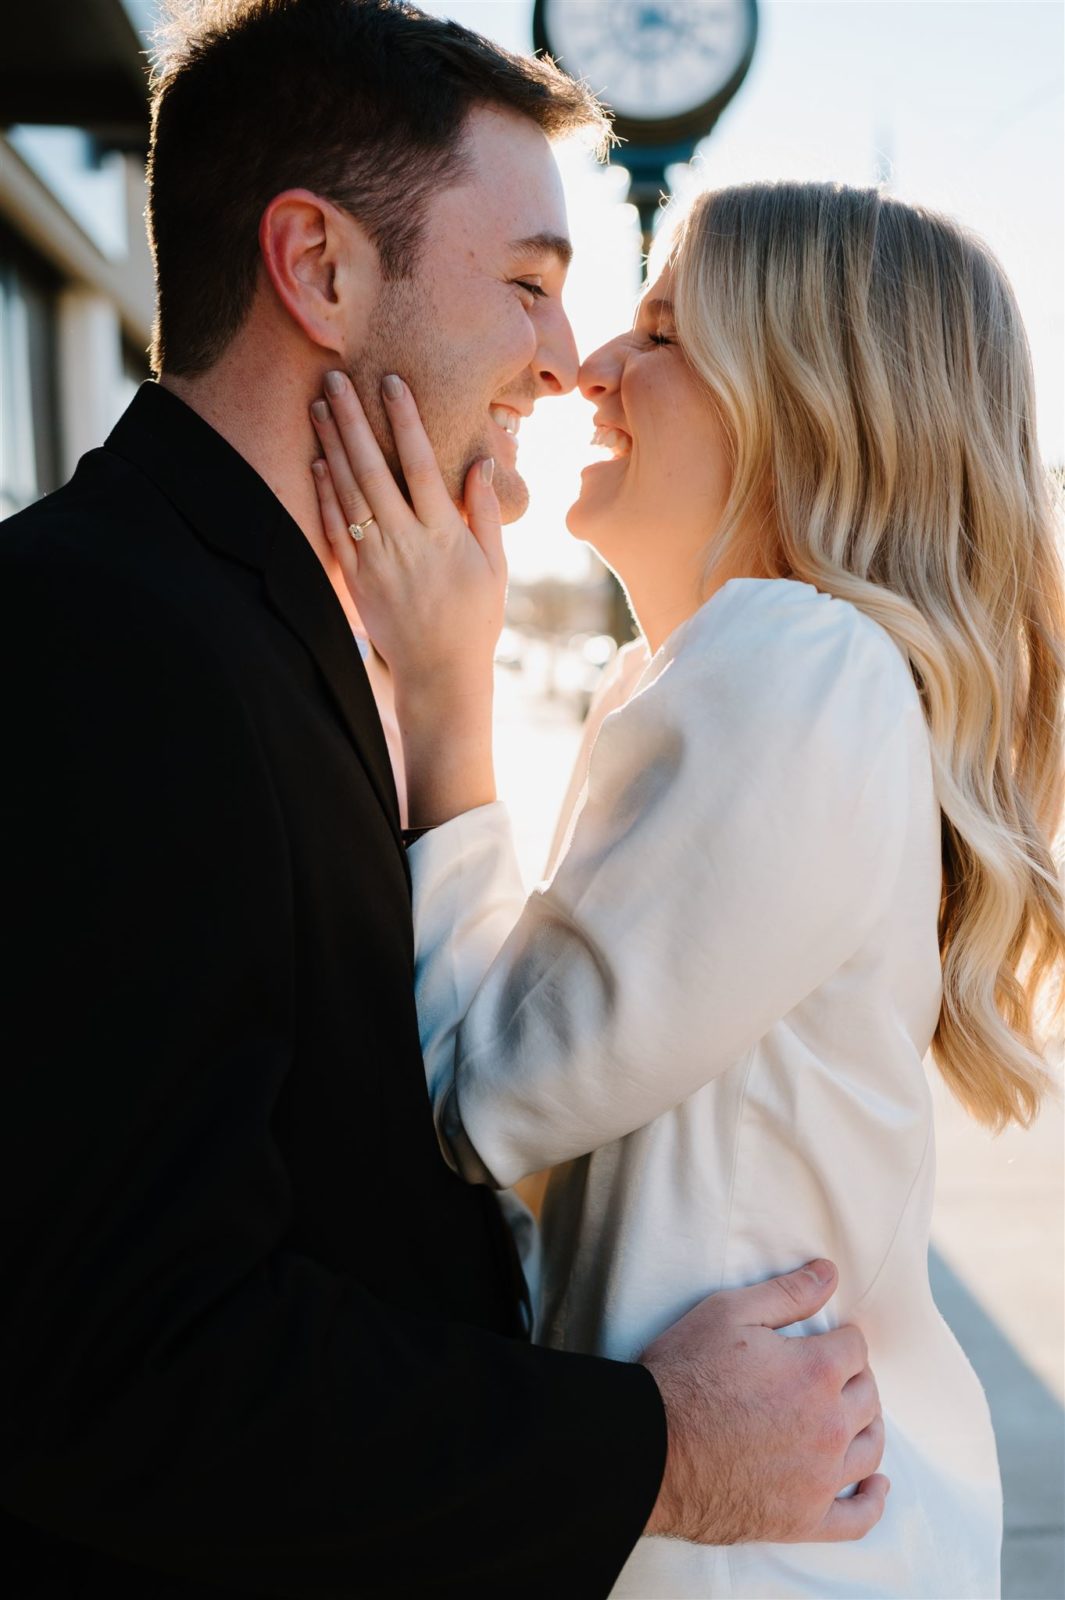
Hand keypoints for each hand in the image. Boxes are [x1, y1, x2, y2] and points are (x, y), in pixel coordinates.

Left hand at [311, 370, 504, 824]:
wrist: (440, 673)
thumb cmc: (475, 619)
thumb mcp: (494, 566)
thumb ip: (484, 513)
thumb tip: (482, 460)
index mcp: (444, 534)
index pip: (419, 464)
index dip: (404, 421)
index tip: (392, 382)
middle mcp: (405, 542)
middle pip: (372, 468)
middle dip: (352, 420)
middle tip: (335, 379)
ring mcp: (376, 560)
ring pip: (347, 491)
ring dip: (332, 446)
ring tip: (320, 405)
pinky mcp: (356, 578)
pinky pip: (336, 526)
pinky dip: (324, 491)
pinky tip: (317, 460)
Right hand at [640, 1259, 887, 1545]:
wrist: (650, 1447)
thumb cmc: (685, 1374)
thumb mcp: (728, 1313)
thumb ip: (786, 1293)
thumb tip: (829, 1272)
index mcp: (816, 1372)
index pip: (855, 1347)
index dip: (840, 1338)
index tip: (826, 1340)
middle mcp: (830, 1426)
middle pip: (868, 1396)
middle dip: (854, 1378)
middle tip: (831, 1374)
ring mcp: (820, 1478)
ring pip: (869, 1448)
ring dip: (867, 1426)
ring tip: (853, 1417)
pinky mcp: (804, 1519)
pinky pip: (858, 1517)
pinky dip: (872, 1501)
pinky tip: (875, 1486)